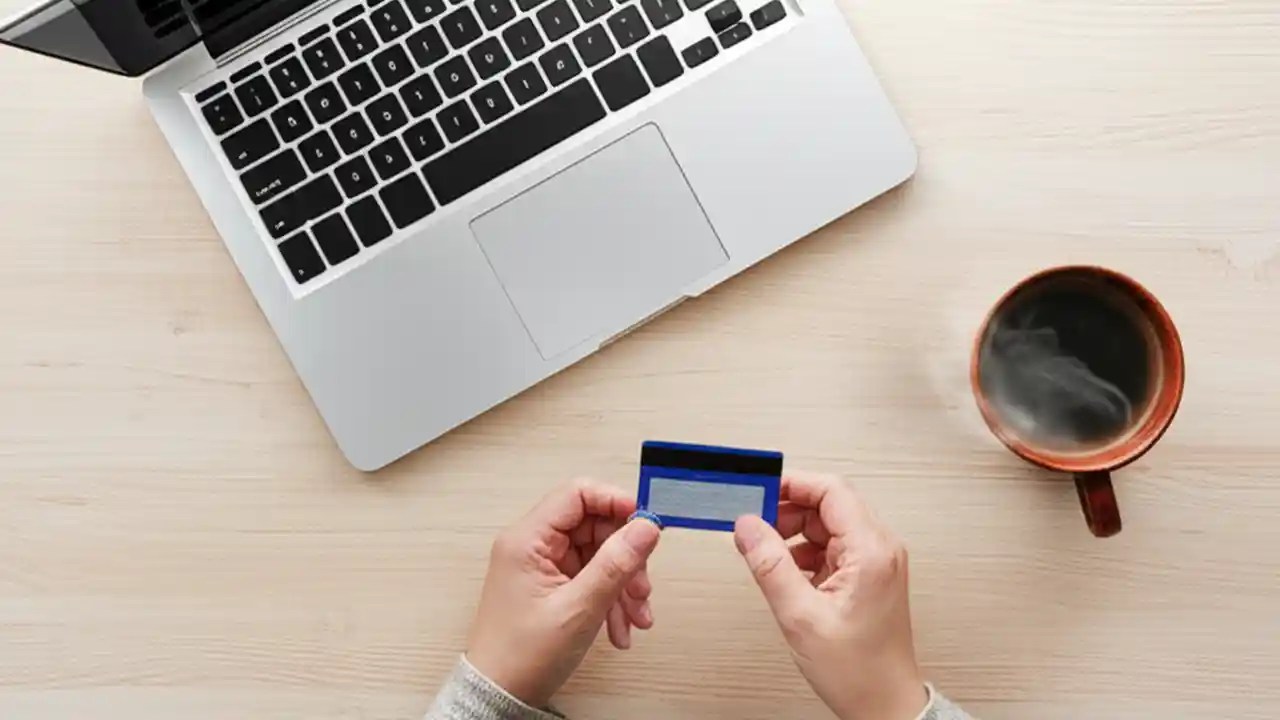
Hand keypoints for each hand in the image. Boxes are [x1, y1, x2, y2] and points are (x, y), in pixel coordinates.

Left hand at [466, 479, 661, 706]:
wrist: (499, 695)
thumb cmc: (520, 657)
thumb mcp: (578, 608)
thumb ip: (615, 564)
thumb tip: (645, 527)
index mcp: (527, 539)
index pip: (577, 494)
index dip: (615, 502)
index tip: (644, 525)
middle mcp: (533, 546)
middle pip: (594, 526)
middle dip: (626, 557)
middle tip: (641, 587)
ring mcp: (543, 565)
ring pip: (599, 554)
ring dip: (623, 583)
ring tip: (635, 616)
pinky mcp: (552, 584)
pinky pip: (592, 577)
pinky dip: (612, 598)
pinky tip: (621, 626)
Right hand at [734, 473, 927, 719]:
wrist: (884, 706)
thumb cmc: (858, 672)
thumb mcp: (800, 616)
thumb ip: (769, 564)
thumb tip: (748, 526)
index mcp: (871, 551)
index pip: (831, 490)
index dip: (792, 485)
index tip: (760, 492)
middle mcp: (880, 550)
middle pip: (828, 504)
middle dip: (787, 511)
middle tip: (755, 527)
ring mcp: (875, 562)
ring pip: (827, 525)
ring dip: (793, 534)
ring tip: (766, 555)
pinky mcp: (867, 575)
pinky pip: (831, 547)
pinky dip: (804, 553)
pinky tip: (786, 574)